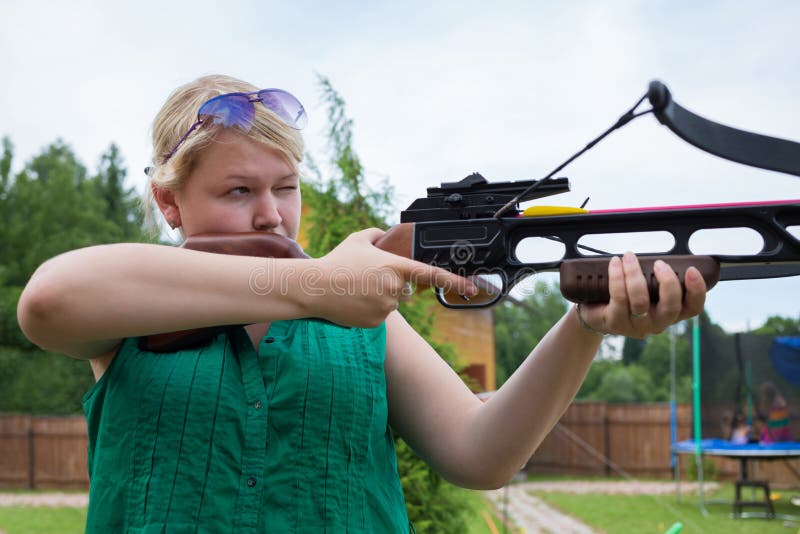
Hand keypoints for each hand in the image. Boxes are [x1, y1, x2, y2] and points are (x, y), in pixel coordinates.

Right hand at [304, 228, 477, 327]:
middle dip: (391, 283)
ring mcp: (386, 308)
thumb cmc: (336, 261)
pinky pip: (380, 315)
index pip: (431, 275)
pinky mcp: (376, 322)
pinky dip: (369, 309)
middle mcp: (395, 288)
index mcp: (395, 267)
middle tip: (366, 277)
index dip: (454, 281)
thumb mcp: (358, 239)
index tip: (472, 288)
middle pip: (404, 288)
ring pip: (392, 302)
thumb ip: (378, 234)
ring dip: (379, 296)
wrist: (314, 288)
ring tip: (356, 289)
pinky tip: (353, 302)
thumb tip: (386, 235)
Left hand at [576, 252, 706, 337]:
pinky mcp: (615, 322)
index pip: (693, 308)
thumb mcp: (647, 288)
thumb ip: (657, 276)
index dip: (697, 290)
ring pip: (641, 301)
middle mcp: (657, 323)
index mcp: (670, 313)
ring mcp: (636, 325)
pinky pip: (619, 297)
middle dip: (668, 282)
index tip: (691, 270)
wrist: (595, 313)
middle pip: (671, 307)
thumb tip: (661, 253)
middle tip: (659, 263)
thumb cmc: (626, 296)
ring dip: (635, 274)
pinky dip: (617, 277)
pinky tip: (615, 263)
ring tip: (628, 257)